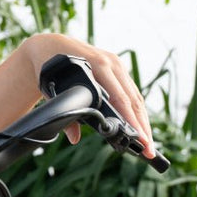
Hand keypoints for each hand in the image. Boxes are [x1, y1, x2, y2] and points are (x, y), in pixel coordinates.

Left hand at [22, 33, 154, 157]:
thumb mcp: (52, 87)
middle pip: (132, 99)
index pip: (119, 97)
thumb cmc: (49, 68)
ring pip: (135, 96)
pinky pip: (131, 91)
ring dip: (143, 121)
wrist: (48, 45)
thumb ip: (64, 111)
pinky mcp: (117, 67)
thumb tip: (74, 138)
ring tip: (147, 144)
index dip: (131, 119)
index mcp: (95, 64)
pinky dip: (137, 110)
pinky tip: (140, 126)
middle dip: (142, 126)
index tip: (140, 139)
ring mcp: (116, 63)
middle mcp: (110, 62)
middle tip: (148, 150)